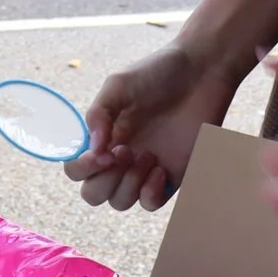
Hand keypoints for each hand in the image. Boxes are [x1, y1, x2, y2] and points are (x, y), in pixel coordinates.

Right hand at [62, 37, 254, 210]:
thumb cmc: (157, 73)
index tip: (103, 153)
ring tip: (148, 155)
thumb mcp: (118, 85)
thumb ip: (99, 114)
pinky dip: (150, 194)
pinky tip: (161, 169)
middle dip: (104, 181)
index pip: (76, 168)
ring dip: (128, 185)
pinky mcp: (172, 176)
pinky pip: (151, 203)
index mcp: (102, 136)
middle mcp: (118, 157)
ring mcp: (144, 169)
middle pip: (93, 193)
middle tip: (124, 153)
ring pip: (120, 202)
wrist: (201, 73)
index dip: (82, 168)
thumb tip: (92, 148)